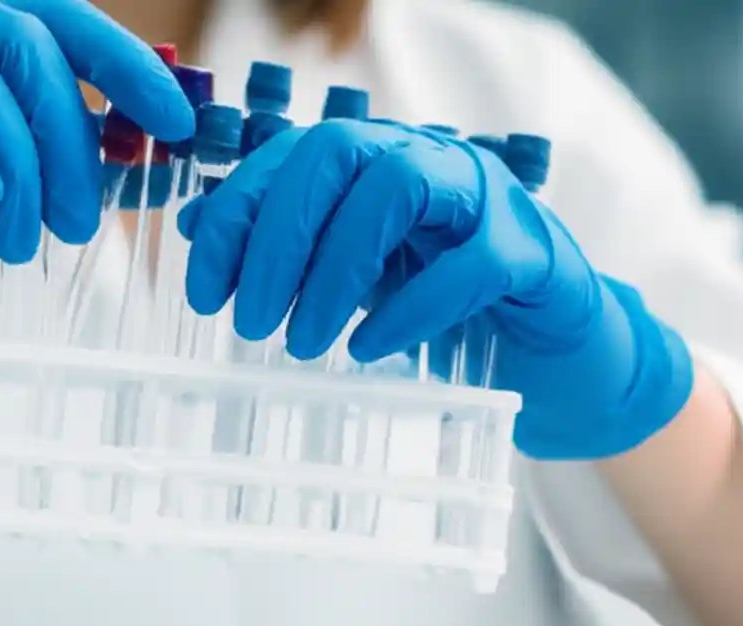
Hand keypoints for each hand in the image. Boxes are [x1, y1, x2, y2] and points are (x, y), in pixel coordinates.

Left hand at [178, 120, 692, 459]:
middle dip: (277, 237)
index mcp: (375, 161)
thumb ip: (284, 245)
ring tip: (303, 342)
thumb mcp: (349, 276)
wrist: (548, 354)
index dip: (235, 217)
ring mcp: (484, 198)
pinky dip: (410, 307)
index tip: (204, 293)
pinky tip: (369, 348)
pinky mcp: (531, 252)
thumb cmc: (441, 306)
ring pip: (397, 189)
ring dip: (334, 269)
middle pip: (336, 153)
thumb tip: (195, 224)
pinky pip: (469, 263)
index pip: (288, 158)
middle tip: (249, 321)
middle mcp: (427, 159)